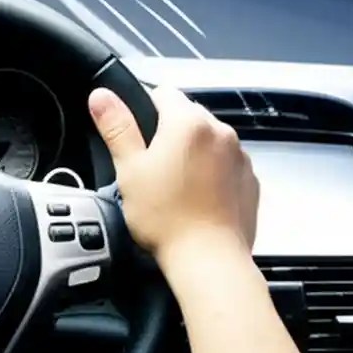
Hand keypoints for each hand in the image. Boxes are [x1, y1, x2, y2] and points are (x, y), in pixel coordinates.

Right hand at [87, 86, 258, 284]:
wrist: (208, 259)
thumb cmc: (167, 218)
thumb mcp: (130, 169)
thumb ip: (116, 127)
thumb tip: (102, 96)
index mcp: (188, 122)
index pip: (163, 93)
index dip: (144, 112)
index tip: (137, 139)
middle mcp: (220, 132)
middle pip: (188, 116)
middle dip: (169, 134)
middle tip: (152, 169)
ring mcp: (240, 156)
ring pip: (208, 140)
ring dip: (193, 153)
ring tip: (175, 187)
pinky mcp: (250, 179)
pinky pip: (226, 164)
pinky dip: (212, 173)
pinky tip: (196, 198)